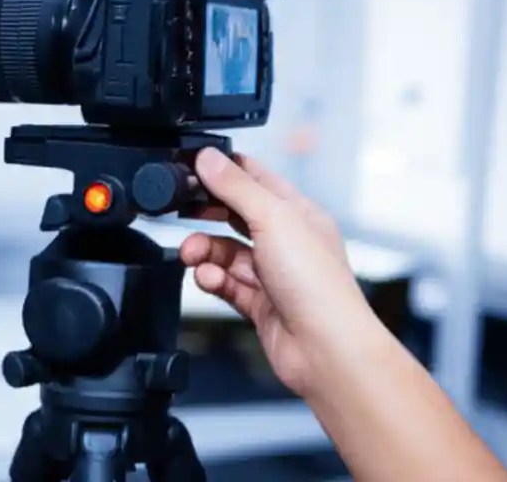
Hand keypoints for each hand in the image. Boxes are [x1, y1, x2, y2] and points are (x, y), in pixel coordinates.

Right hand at [180, 148, 376, 396]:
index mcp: (298, 213)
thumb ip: (236, 186)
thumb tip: (208, 157)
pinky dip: (211, 279)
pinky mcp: (259, 304)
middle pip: (236, 215)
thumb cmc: (318, 285)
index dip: (225, 170)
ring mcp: (272, 274)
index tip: (192, 168)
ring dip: (204, 250)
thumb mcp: (273, 219)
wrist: (325, 350)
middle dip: (206, 212)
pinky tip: (207, 278)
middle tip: (180, 210)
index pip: (256, 179)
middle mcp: (286, 241)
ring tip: (191, 254)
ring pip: (225, 252)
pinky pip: (225, 283)